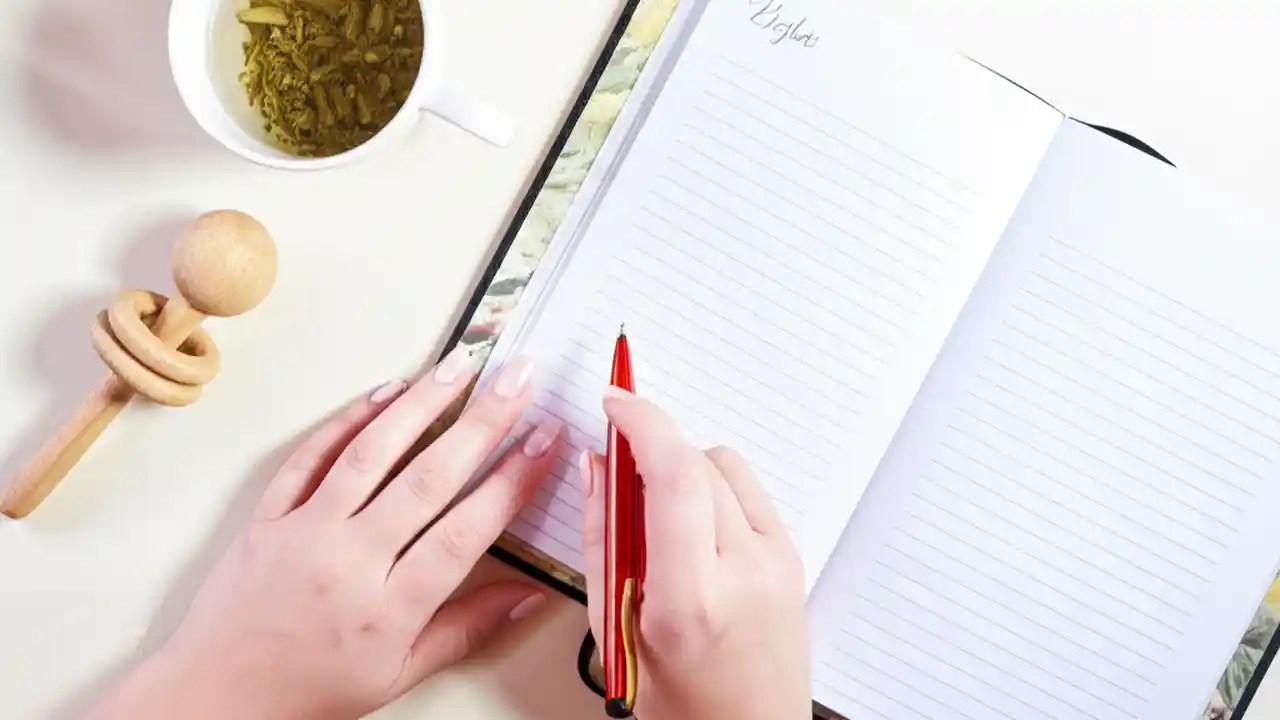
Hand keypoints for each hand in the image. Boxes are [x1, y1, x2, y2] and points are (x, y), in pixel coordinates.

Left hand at [85, 351, 562, 719]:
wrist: (216, 695)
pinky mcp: (269, 515)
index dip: (512, 481)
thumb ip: (467, 630)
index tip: (546, 440)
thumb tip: (530, 596)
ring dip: (421, 402)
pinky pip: (312, 455)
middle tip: (518, 378)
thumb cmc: (310, 691)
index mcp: (388, 610)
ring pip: (371, 453)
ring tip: (461, 364)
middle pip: (428, 479)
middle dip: (482, 421)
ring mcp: (305, 532)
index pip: (466, 532)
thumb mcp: (399, 675)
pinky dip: (350, 418)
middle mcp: (349, 562)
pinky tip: (388, 390)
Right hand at [581, 389, 810, 719]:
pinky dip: (715, 492)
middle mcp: (746, 572)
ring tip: (660, 521)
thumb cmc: (676, 702)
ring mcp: (778, 563)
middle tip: (619, 466)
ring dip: (684, 472)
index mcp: (691, 597)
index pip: (673, 477)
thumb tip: (596, 465)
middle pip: (696, 464)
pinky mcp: (794, 559)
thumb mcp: (616, 626)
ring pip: (724, 468)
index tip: (615, 402)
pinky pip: (749, 491)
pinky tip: (695, 531)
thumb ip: (602, 537)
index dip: (643, 423)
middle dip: (652, 449)